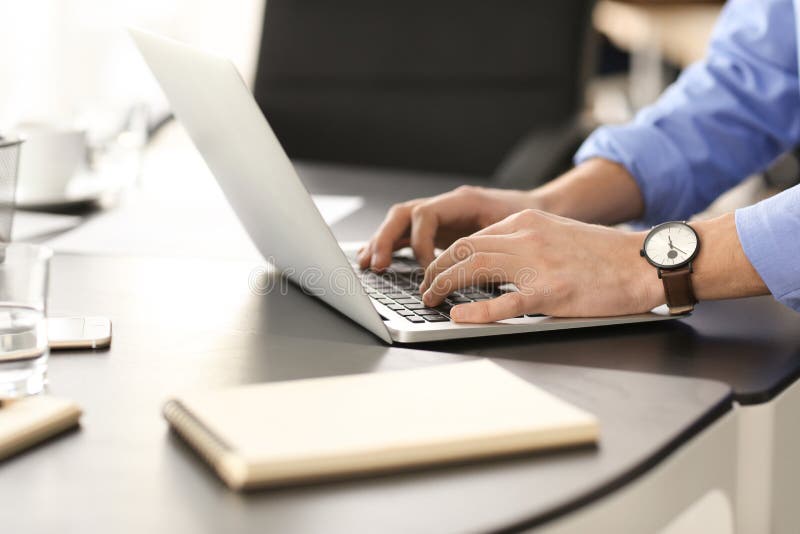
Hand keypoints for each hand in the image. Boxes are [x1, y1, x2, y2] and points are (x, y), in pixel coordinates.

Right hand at [358, 185, 538, 269]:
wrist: (542, 209)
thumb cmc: (533, 221)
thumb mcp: (514, 232)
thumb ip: (489, 247)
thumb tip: (467, 271)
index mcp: (463, 201)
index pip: (426, 215)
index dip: (421, 243)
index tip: (430, 270)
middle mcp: (447, 205)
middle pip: (403, 214)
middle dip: (386, 239)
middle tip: (377, 264)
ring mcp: (441, 216)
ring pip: (400, 223)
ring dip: (382, 243)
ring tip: (368, 264)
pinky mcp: (440, 229)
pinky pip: (409, 234)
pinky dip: (392, 247)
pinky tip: (378, 261)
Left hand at [418, 209, 662, 321]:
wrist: (644, 262)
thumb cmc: (604, 254)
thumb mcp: (558, 232)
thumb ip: (525, 240)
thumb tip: (491, 256)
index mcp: (527, 221)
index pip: (473, 237)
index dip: (448, 256)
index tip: (437, 271)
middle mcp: (526, 238)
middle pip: (464, 249)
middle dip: (436, 269)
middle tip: (425, 288)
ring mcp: (537, 265)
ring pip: (473, 269)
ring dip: (444, 285)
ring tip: (431, 300)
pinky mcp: (550, 293)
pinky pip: (503, 302)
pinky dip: (475, 311)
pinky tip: (458, 316)